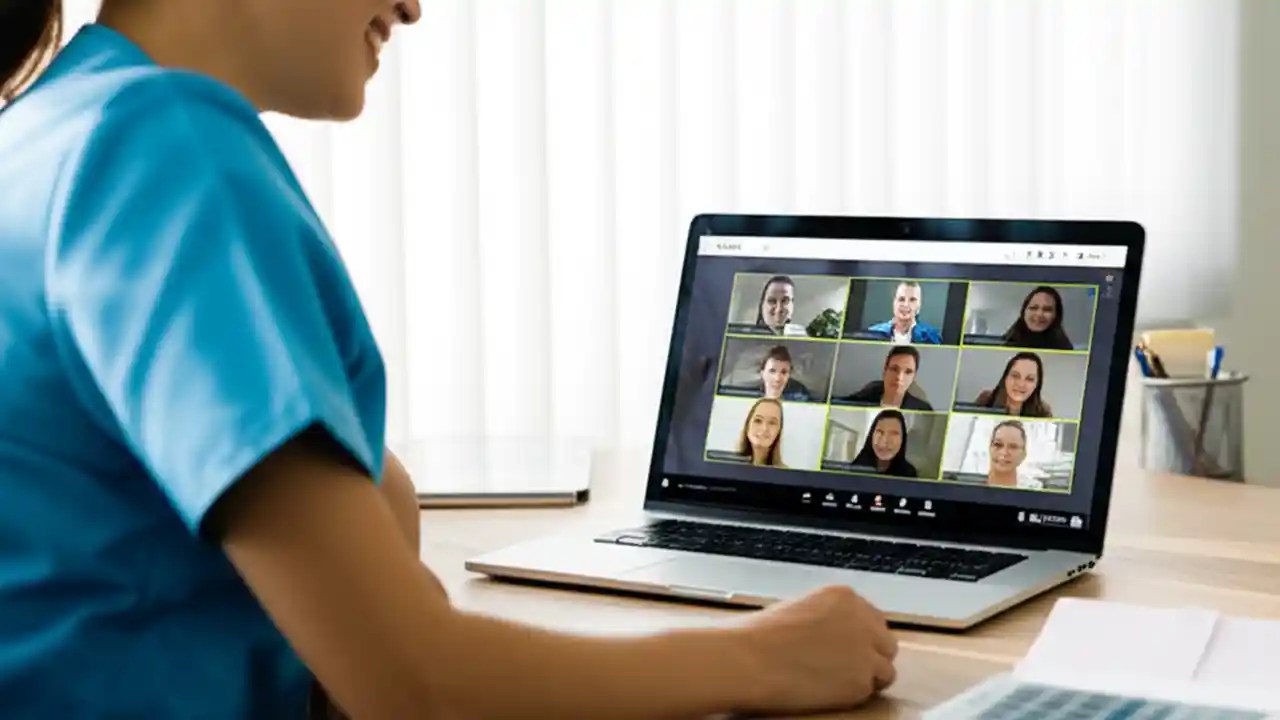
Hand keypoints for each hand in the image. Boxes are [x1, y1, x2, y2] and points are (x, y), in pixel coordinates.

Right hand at [734, 585, 898, 714]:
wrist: (749, 659)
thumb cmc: (757, 635)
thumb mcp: (798, 610)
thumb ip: (826, 618)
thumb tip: (835, 636)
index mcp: (844, 596)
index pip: (872, 618)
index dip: (860, 637)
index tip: (846, 648)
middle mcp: (861, 619)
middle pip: (885, 642)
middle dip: (869, 655)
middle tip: (844, 668)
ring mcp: (865, 651)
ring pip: (885, 669)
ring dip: (866, 677)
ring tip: (837, 682)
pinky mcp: (861, 681)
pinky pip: (870, 691)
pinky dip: (854, 694)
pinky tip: (829, 691)